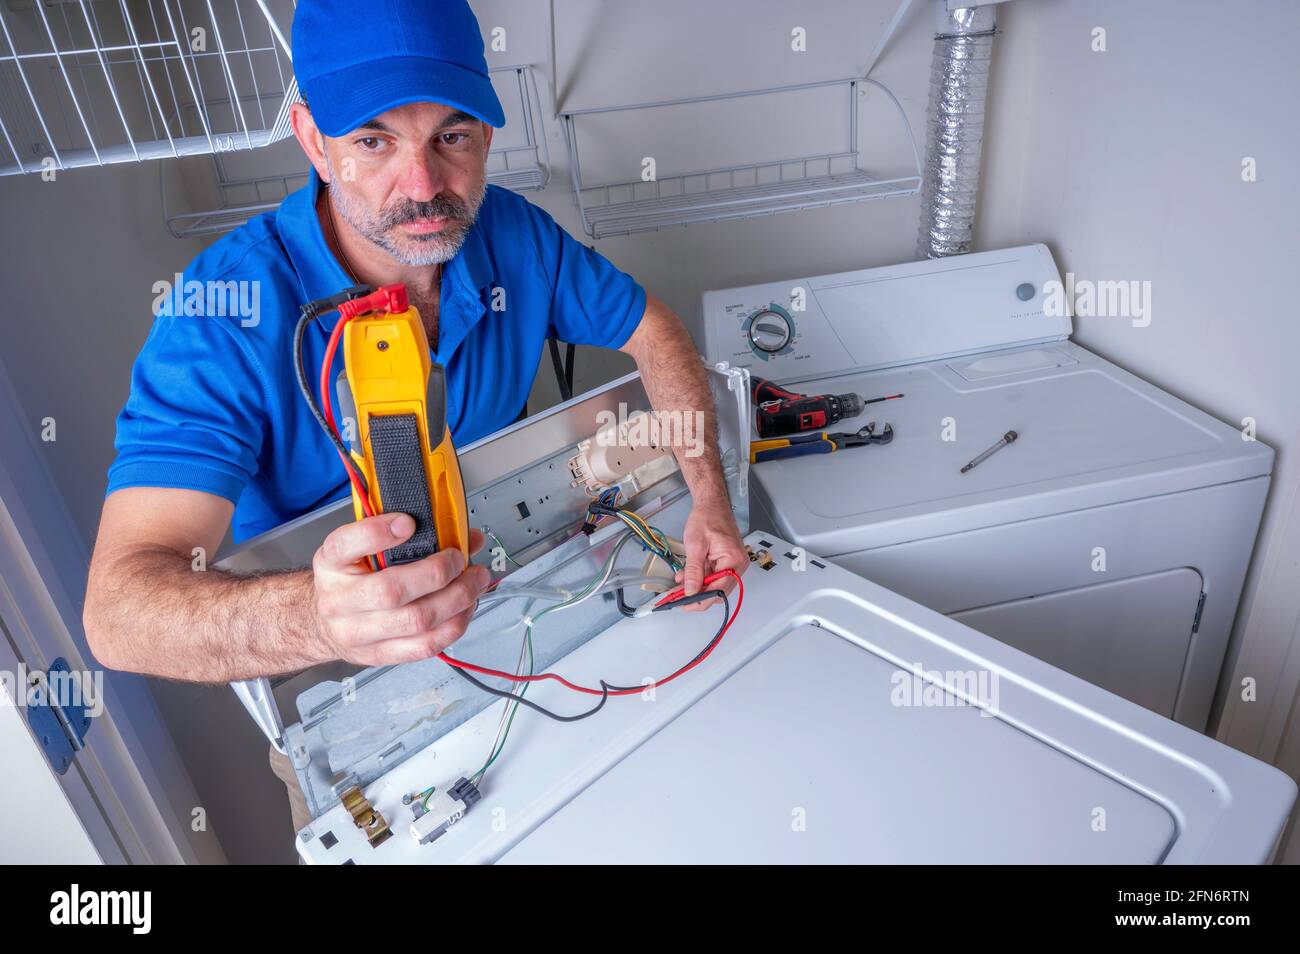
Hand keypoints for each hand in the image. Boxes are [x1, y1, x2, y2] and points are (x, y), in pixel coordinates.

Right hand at [310, 513, 490, 665]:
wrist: (323, 623)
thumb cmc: (348, 580)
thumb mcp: (360, 548)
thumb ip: (404, 535)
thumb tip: (462, 534)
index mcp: (331, 563)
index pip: (345, 544)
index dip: (378, 532)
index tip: (408, 523)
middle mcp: (338, 599)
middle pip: (392, 590)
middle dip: (438, 572)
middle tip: (459, 560)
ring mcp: (357, 632)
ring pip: (415, 620)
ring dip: (456, 599)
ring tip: (473, 583)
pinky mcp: (378, 655)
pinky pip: (423, 646)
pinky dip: (453, 626)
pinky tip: (463, 609)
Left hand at [674, 497, 748, 611]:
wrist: (711, 504)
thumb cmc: (707, 518)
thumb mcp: (696, 545)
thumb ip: (694, 571)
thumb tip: (691, 591)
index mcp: (734, 560)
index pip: (719, 590)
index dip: (700, 600)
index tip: (684, 605)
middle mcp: (737, 565)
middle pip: (718, 591)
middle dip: (697, 595)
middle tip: (678, 598)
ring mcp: (733, 564)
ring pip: (714, 585)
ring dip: (697, 587)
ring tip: (679, 587)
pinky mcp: (726, 562)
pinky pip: (713, 576)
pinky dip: (699, 578)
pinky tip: (686, 577)